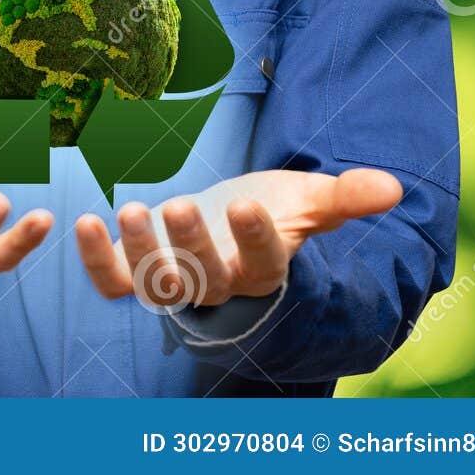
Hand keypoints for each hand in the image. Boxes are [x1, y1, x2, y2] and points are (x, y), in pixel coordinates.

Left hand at [75, 169, 402, 307]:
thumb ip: (346, 197)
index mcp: (265, 270)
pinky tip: (83, 223)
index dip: (256, 238)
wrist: (232, 226)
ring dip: (139, 251)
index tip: (248, 203)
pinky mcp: (138, 277)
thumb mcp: (311, 201)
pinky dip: (96, 260)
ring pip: (157, 284)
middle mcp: (218, 286)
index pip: (265, 263)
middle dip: (190, 244)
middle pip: (205, 278)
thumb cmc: (277, 211)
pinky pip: (113, 283)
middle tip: (177, 204)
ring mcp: (176, 284)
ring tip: (131, 209)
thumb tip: (391, 188)